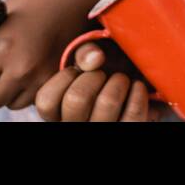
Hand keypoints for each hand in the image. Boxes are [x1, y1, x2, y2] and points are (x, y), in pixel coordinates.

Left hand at [0, 0, 93, 112]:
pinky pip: (32, 100)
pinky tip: (30, 71)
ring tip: (14, 69)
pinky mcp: (56, 80)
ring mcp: (41, 76)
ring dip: (7, 93)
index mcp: (0, 48)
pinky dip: (27, 92)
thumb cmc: (34, 2)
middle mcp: (20, 67)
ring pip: (11, 104)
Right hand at [34, 40, 171, 120]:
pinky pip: (133, 115)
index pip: (46, 101)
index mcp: (58, 112)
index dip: (64, 77)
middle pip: (76, 99)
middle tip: (102, 72)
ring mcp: (100, 131)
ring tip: (121, 79)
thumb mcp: (89, 57)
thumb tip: (95, 58)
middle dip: (94, 76)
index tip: (78, 68)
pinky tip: (137, 87)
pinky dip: (138, 95)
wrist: (132, 80)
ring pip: (107, 103)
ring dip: (118, 82)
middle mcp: (75, 126)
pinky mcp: (126, 131)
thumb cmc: (105, 69)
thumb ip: (84, 52)